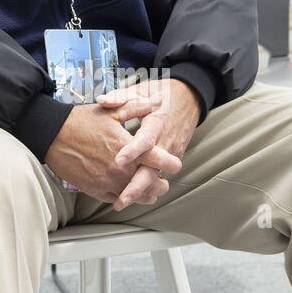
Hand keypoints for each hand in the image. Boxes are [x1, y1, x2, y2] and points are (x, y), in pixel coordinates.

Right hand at [45, 93, 182, 204]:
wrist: (51, 135)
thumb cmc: (80, 121)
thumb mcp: (110, 111)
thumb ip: (136, 107)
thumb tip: (156, 102)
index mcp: (127, 147)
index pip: (158, 160)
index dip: (171, 163)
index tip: (175, 164)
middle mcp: (120, 167)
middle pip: (150, 182)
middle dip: (160, 182)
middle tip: (165, 182)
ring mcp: (107, 181)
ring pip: (136, 195)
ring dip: (146, 194)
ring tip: (151, 192)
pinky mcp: (95, 189)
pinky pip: (117, 199)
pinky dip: (126, 198)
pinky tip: (129, 194)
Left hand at [96, 77, 200, 210]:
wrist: (189, 97)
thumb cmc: (161, 93)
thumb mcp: (141, 89)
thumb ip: (122, 97)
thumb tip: (102, 101)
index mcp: (157, 122)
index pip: (146, 139)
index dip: (133, 151)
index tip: (118, 161)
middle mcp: (165, 141)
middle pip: (154, 169)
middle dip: (137, 186)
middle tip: (121, 199)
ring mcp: (171, 152)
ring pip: (157, 177)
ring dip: (141, 192)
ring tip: (120, 203)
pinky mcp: (172, 158)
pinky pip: (159, 175)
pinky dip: (146, 187)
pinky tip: (129, 196)